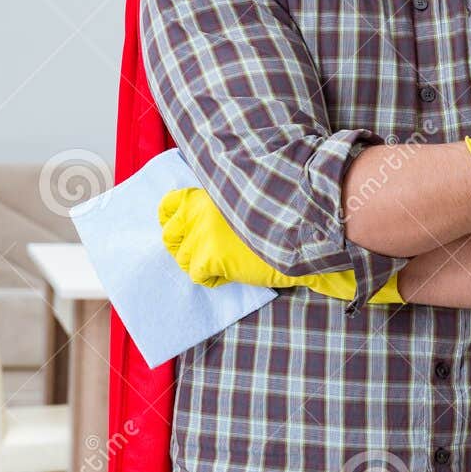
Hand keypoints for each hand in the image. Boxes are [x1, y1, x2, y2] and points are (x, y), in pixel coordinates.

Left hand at [158, 187, 401, 303]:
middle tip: (203, 255)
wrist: (301, 228)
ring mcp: (202, 233)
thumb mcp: (247, 197)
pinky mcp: (209, 256)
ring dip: (201, 264)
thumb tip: (205, 220)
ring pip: (182, 259)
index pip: (169, 204)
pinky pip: (198, 275)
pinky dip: (213, 279)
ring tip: (226, 262)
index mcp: (208, 193)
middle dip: (182, 248)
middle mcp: (200, 210)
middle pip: (169, 236)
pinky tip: (233, 272)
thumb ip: (222, 204)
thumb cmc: (281, 212)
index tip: (180, 230)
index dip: (170, 220)